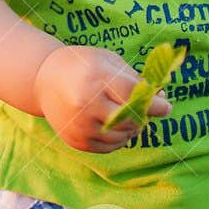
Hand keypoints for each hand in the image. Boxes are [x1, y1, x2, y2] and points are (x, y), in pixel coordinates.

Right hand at [34, 46, 171, 152]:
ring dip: (132, 129)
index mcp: (96, 79)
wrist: (42, 79)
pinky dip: (118, 139)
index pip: (135, 97)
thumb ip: (135, 79)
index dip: (155, 104)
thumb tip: (162, 98)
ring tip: (127, 116)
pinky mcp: (76, 141)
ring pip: (122, 137)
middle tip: (144, 109)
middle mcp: (87, 104)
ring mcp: (80, 126)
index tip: (166, 107)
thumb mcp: (108, 61)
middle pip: (132, 120)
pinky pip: (109, 147)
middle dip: (144, 116)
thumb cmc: (82, 65)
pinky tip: (114, 126)